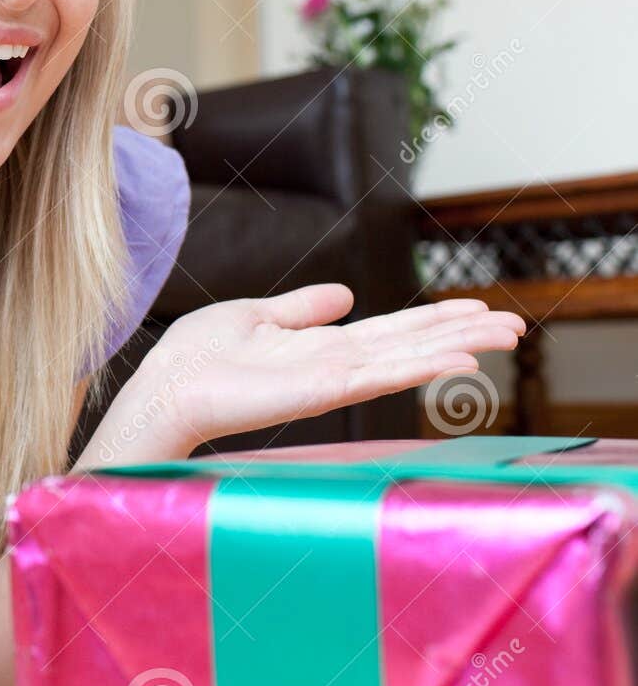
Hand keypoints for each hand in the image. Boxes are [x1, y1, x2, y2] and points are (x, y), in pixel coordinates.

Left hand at [83, 284, 524, 464]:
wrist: (168, 388)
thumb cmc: (199, 358)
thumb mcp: (257, 315)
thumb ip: (303, 308)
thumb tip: (346, 294)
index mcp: (322, 346)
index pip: (392, 331)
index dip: (434, 318)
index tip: (476, 307)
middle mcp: (336, 365)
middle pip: (413, 345)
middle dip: (464, 333)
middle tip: (517, 325)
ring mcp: (333, 380)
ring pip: (410, 358)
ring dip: (459, 346)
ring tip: (506, 336)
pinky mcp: (323, 391)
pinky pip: (384, 375)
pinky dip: (424, 367)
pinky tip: (459, 361)